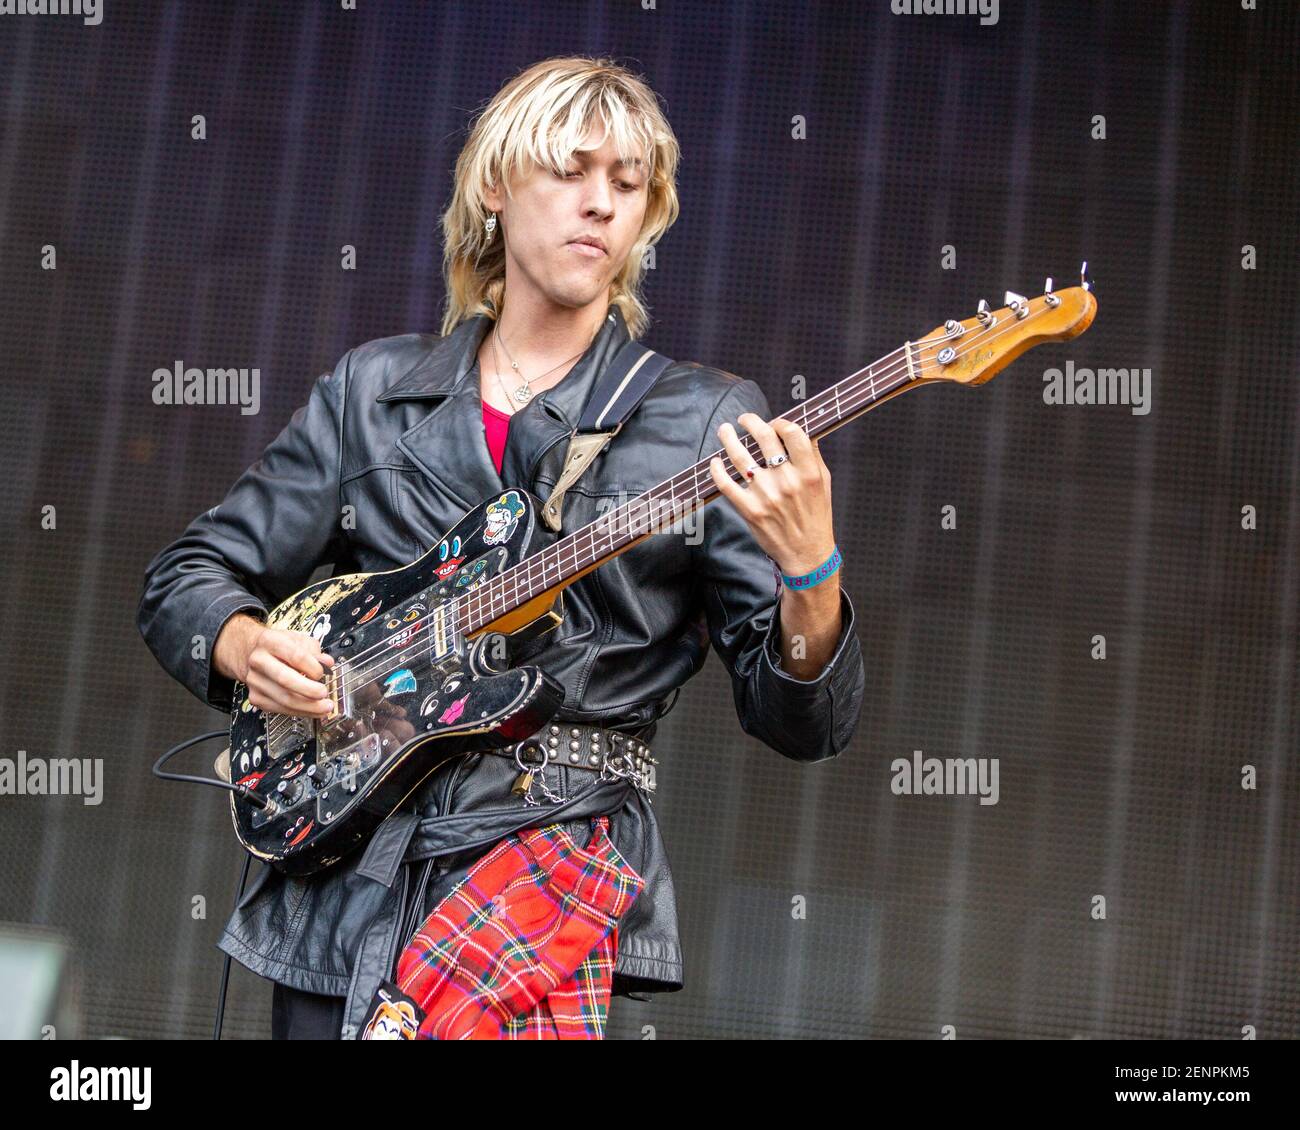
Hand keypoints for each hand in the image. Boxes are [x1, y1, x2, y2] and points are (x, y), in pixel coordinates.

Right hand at [214, 612, 335, 717]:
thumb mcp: (297, 639)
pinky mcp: (255, 697)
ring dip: (308, 706)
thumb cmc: (276, 647)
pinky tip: (312, 711)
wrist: (249, 653)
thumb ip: (314, 650)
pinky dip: (299, 712)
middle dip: (309, 690)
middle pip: (285, 679)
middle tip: (324, 694)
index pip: (295, 656)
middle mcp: (259, 661)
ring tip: (324, 707)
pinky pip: (280, 709)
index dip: (312, 667)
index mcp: (270, 642)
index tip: (323, 672)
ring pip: (283, 699)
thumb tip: (327, 663)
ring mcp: (255, 681)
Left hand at [708, 412, 836, 576]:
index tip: (774, 423)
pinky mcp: (749, 510)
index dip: (781, 422)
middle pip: (764, 438)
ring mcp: (766, 495)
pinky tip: (716, 462)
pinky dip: (717, 470)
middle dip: (751, 422)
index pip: (793, 433)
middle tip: (744, 419)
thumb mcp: (824, 484)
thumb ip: (813, 456)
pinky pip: (726, 484)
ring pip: (740, 456)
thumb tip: (802, 430)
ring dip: (728, 438)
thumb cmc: (816, 517)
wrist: (806, 553)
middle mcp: (787, 481)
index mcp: (808, 473)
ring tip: (724, 430)